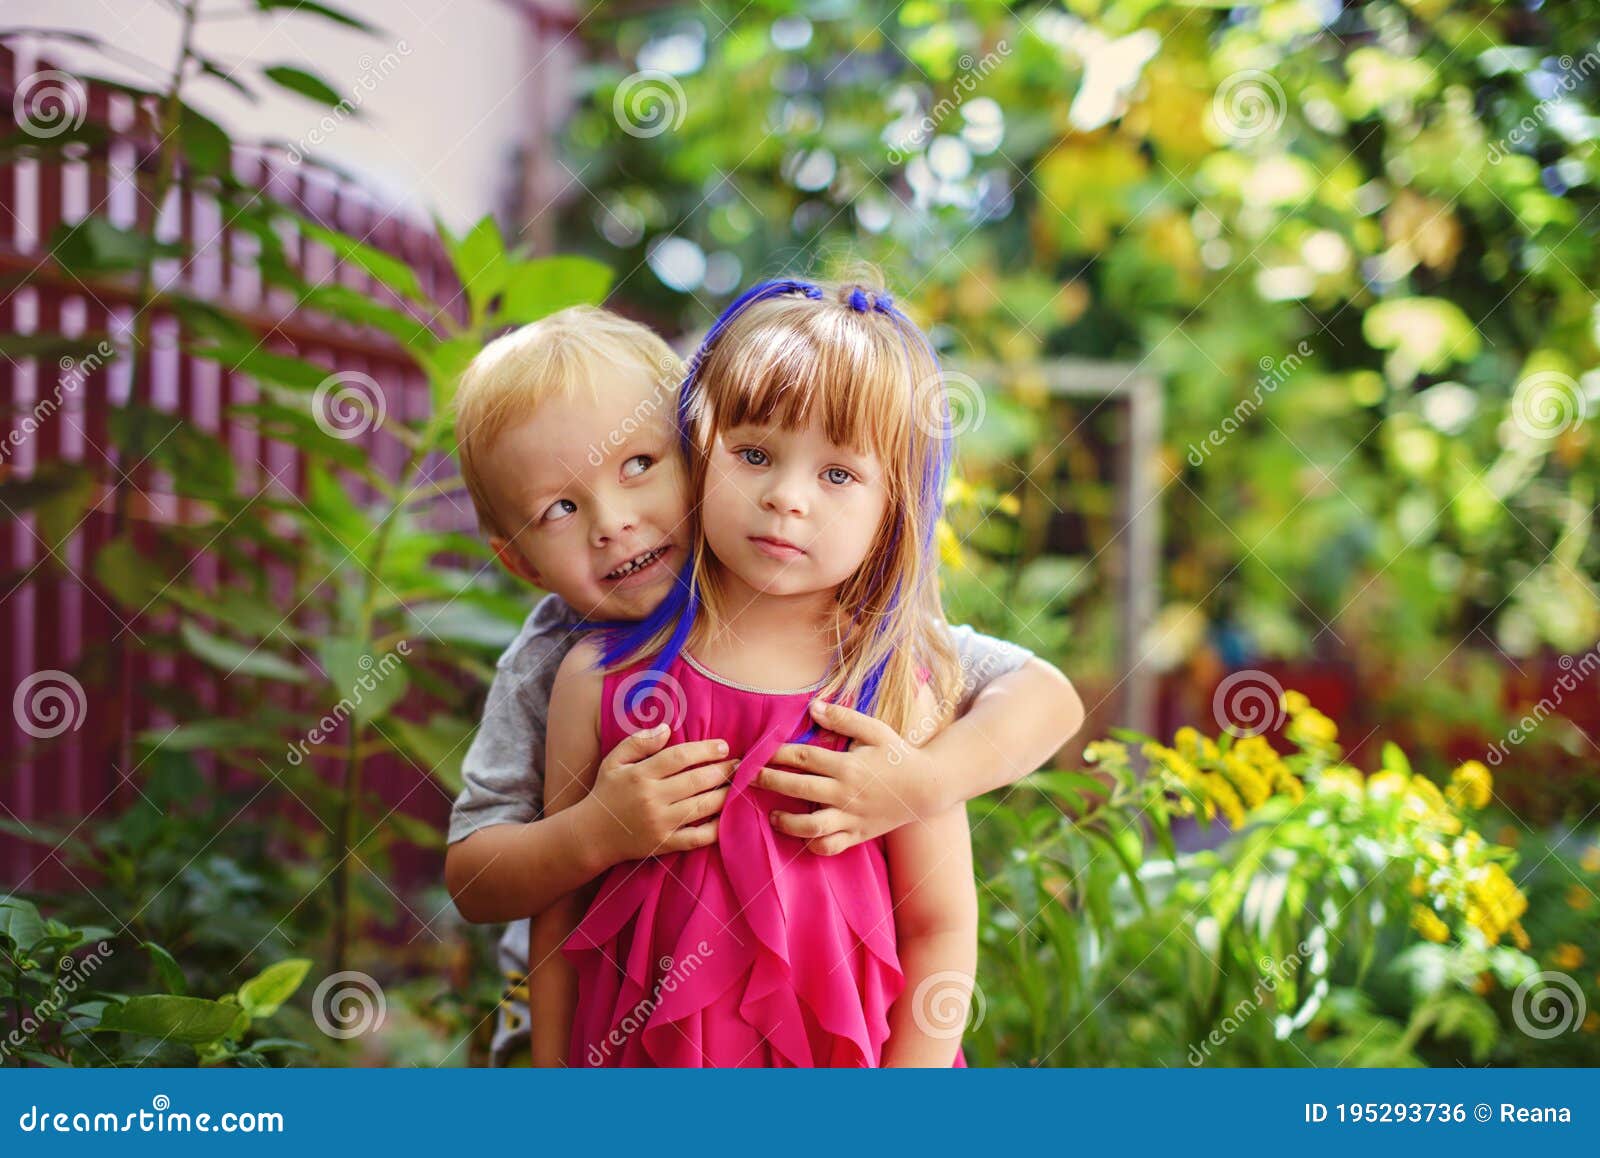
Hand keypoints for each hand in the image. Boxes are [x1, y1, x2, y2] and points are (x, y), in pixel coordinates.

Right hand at [584, 726, 734, 862]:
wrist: (591, 835)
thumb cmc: (606, 793)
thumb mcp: (614, 761)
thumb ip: (639, 741)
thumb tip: (666, 728)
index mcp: (640, 775)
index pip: (679, 757)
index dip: (705, 750)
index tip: (723, 746)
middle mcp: (652, 798)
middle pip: (696, 781)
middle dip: (723, 771)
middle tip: (740, 764)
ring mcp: (660, 823)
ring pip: (701, 807)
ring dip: (725, 795)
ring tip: (738, 785)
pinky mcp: (665, 844)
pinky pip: (696, 837)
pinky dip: (715, 829)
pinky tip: (727, 817)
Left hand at [754, 699, 945, 854]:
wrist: (927, 788)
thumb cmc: (898, 755)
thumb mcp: (875, 730)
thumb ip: (843, 718)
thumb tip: (812, 707)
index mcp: (847, 765)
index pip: (803, 757)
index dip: (777, 753)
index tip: (759, 752)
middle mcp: (846, 793)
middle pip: (798, 787)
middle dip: (769, 782)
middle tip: (750, 778)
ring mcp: (851, 818)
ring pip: (811, 826)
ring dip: (786, 822)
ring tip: (773, 816)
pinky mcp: (858, 835)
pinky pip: (830, 847)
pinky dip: (813, 845)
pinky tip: (801, 837)